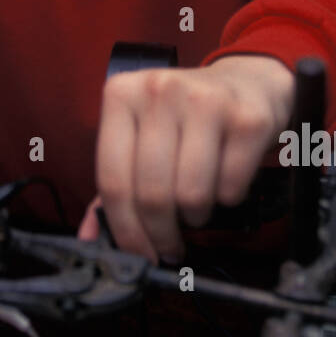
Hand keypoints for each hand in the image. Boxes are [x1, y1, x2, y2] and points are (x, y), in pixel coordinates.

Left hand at [77, 55, 295, 263]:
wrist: (247, 83)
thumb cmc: (185, 118)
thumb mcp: (140, 136)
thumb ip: (114, 184)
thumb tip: (87, 237)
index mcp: (122, 95)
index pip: (112, 180)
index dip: (125, 230)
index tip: (139, 253)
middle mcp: (160, 90)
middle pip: (152, 193)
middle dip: (162, 233)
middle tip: (170, 243)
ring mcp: (206, 101)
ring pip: (191, 195)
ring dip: (195, 217)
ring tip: (196, 207)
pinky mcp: (247, 119)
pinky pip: (230, 188)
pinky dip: (227, 200)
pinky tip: (224, 183)